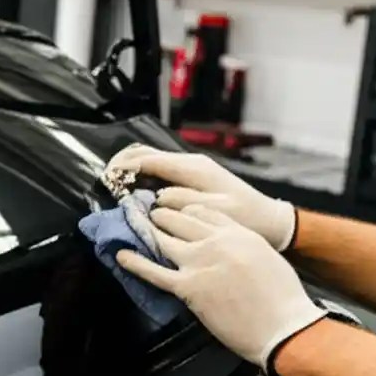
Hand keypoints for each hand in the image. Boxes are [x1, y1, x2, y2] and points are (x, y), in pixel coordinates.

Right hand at [107, 144, 296, 250]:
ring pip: (150, 160)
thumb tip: (156, 197)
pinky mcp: (192, 179)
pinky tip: (136, 193)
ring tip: (116, 189)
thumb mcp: (214, 210)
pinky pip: (160, 171)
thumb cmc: (245, 217)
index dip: (122, 167)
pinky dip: (142, 178)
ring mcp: (190, 169)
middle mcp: (189, 163)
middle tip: (105, 183)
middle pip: (145, 153)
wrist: (269, 221)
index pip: (147, 158)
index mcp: (192, 167)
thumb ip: (183, 200)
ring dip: (131, 171)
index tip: (106, 181)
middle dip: (121, 165)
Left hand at [116, 205, 326, 369]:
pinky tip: (121, 255)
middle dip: (160, 215)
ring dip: (145, 230)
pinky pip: (154, 272)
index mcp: (237, 232)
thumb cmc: (283, 298)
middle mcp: (216, 241)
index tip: (173, 210)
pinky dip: (135, 263)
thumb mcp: (265, 256)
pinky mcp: (189, 287)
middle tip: (146, 213)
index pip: (200, 211)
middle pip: (177, 219)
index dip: (182, 209)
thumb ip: (241, 243)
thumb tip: (225, 242)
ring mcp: (200, 262)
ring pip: (162, 238)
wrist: (284, 328)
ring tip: (131, 224)